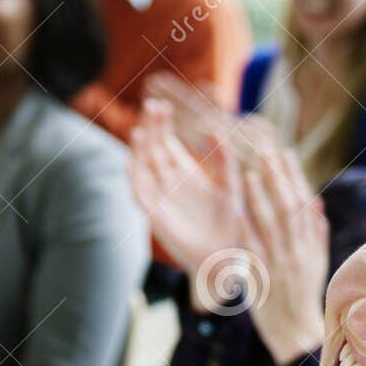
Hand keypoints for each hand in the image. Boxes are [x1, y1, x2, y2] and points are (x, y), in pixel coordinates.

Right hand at [128, 99, 247, 292]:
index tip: (162, 105)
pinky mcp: (155, 214)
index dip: (162, 126)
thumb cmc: (230, 227)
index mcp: (188, 177)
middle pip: (153, 150)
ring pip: (143, 166)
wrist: (223, 260)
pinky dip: (134, 172)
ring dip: (141, 147)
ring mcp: (160, 199)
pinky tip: (136, 155)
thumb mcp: (231, 188)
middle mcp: (170, 185)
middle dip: (152, 129)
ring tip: (143, 126)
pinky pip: (139, 190)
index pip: (168, 145)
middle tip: (152, 105)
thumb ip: (224, 161)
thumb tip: (214, 129)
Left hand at [242, 148, 328, 365]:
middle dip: (278, 178)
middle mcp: (297, 251)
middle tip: (267, 152)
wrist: (297, 333)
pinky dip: (247, 228)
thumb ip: (316, 232)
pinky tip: (238, 210)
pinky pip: (254, 249)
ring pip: (271, 226)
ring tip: (251, 173)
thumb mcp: (317, 263)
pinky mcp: (263, 277)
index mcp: (311, 246)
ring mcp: (280, 264)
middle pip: (288, 208)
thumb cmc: (305, 297)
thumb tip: (316, 201)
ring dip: (261, 198)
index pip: (304, 204)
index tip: (286, 154)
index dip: (295, 177)